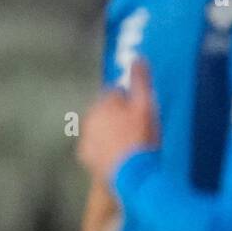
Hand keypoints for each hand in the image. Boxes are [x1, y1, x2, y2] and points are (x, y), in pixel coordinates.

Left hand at [78, 60, 158, 184]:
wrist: (132, 173)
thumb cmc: (141, 137)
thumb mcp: (146, 106)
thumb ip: (140, 81)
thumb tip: (137, 57)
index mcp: (102, 104)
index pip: (115, 93)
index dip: (130, 101)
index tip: (141, 111)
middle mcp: (89, 118)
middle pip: (106, 111)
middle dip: (119, 115)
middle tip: (138, 128)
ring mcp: (85, 137)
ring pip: (100, 128)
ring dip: (111, 131)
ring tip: (130, 143)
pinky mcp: (85, 155)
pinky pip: (96, 146)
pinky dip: (104, 148)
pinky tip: (120, 155)